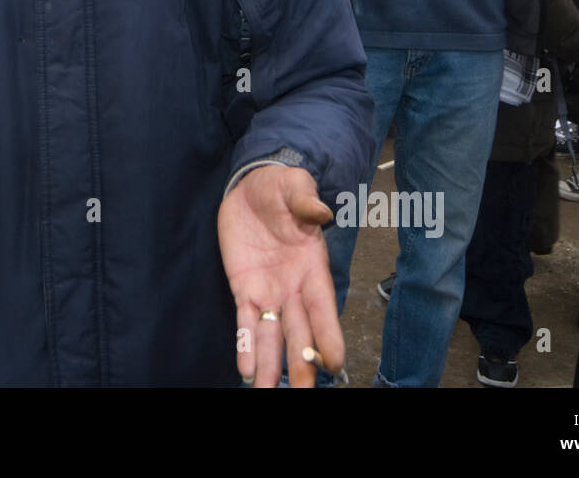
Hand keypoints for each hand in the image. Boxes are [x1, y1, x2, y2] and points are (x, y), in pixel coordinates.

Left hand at [217, 164, 342, 387]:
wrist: (252, 186)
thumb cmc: (281, 187)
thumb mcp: (295, 187)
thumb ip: (306, 200)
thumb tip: (321, 212)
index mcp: (313, 267)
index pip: (322, 307)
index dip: (329, 334)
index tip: (335, 362)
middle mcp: (293, 288)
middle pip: (299, 333)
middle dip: (301, 364)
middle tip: (302, 392)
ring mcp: (268, 291)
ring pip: (271, 336)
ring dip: (271, 366)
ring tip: (266, 393)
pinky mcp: (243, 288)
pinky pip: (244, 322)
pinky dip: (245, 345)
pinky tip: (246, 370)